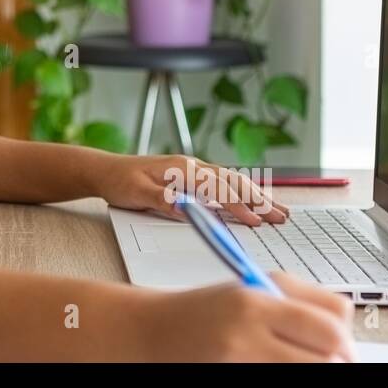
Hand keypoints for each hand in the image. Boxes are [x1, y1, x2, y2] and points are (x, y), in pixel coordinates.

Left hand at [93, 153, 288, 225]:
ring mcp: (192, 169)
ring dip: (255, 194)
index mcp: (181, 169)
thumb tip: (186, 208)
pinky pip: (222, 182)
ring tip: (278, 209)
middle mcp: (191, 166)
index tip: (256, 221)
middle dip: (259, 199)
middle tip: (282, 216)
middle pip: (232, 182)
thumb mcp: (136, 193)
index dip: (238, 206)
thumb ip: (162, 200)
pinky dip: (241, 191)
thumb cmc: (119, 182)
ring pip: (231, 180)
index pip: (218, 189)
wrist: (105, 169)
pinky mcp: (190, 176)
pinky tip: (252, 200)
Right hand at [130, 272, 356, 361]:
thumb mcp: (250, 290)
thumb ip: (297, 303)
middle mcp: (251, 323)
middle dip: (335, 364)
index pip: (333, 321)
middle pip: (328, 354)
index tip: (342, 350)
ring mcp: (240, 353)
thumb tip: (344, 336)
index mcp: (261, 294)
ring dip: (312, 372)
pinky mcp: (232, 372)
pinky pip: (284, 382)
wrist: (153, 330)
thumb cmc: (205, 312)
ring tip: (296, 365)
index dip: (345, 341)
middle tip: (326, 364)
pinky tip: (274, 370)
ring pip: (310, 372)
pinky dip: (289, 380)